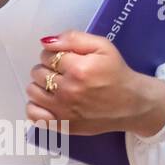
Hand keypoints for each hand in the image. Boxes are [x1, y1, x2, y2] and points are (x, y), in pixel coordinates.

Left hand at [30, 31, 164, 136]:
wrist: (132, 103)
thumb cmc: (117, 73)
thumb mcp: (104, 47)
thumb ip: (74, 38)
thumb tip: (46, 42)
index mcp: (79, 68)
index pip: (47, 55)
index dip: (56, 54)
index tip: (67, 59)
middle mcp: (68, 90)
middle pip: (38, 72)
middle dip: (49, 69)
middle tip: (65, 73)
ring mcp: (63, 110)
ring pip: (32, 91)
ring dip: (42, 86)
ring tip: (58, 86)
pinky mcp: (62, 125)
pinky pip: (33, 114)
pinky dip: (37, 106)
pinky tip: (50, 101)